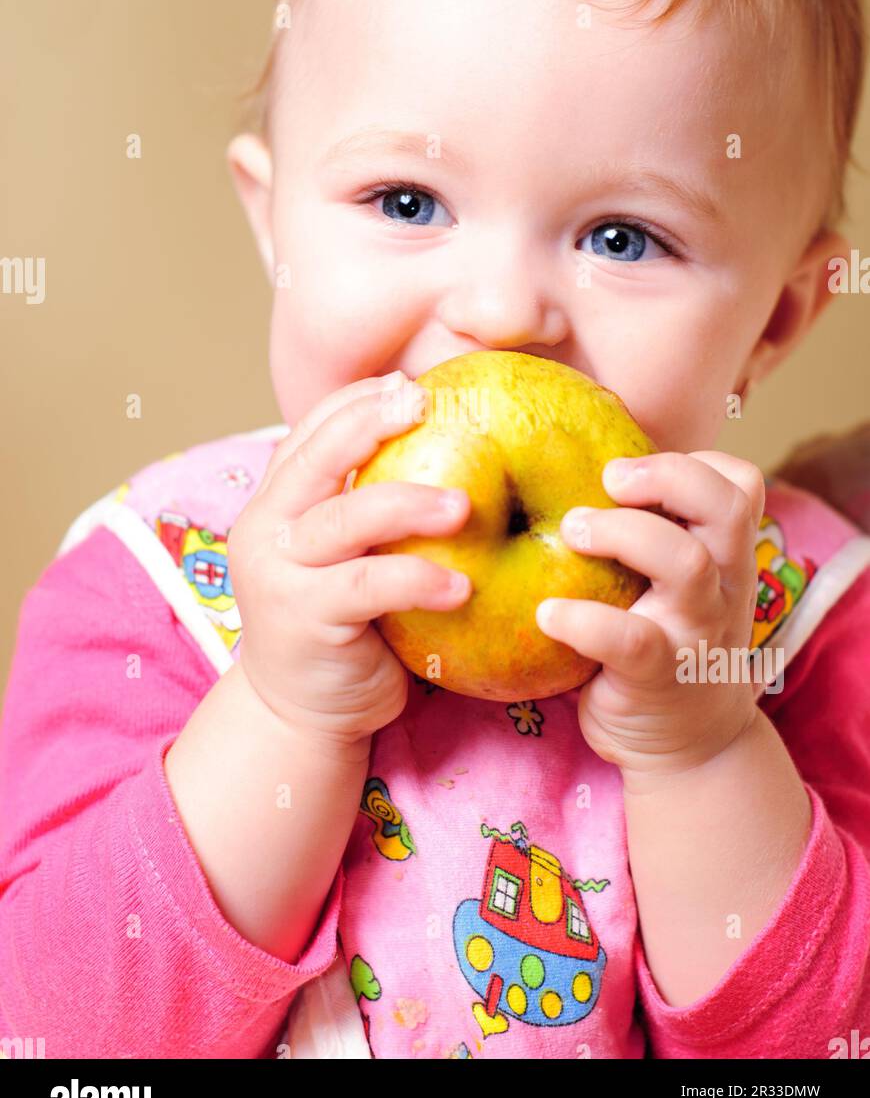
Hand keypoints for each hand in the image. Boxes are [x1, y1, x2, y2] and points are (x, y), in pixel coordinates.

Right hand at [226, 372, 471, 750]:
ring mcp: (280, 572)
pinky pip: (368, 585)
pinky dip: (417, 579)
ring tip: (463, 506)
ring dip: (410, 503)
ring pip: (347, 517)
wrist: (300, 711)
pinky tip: (461, 586)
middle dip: (371, 422)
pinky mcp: (303, 618)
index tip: (413, 385)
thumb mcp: (348, 554)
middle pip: (317, 457)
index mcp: (277, 501)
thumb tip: (453, 445)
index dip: (358, 401)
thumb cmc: (344, 623)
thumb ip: (370, 507)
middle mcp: (267, 527)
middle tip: (429, 405)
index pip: (310, 431)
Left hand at [535, 451, 765, 780]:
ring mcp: (696, 630)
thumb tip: (566, 464)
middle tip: (606, 479)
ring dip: (623, 533)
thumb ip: (651, 531)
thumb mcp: (676, 585)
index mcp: (724, 554)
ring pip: (687, 563)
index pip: (742, 484)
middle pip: (725, 506)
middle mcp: (723, 585)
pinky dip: (584, 621)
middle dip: (664, 477)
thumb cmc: (663, 640)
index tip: (633, 465)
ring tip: (570, 531)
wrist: (690, 745)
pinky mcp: (659, 676)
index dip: (696, 461)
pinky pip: (628, 640)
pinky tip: (546, 612)